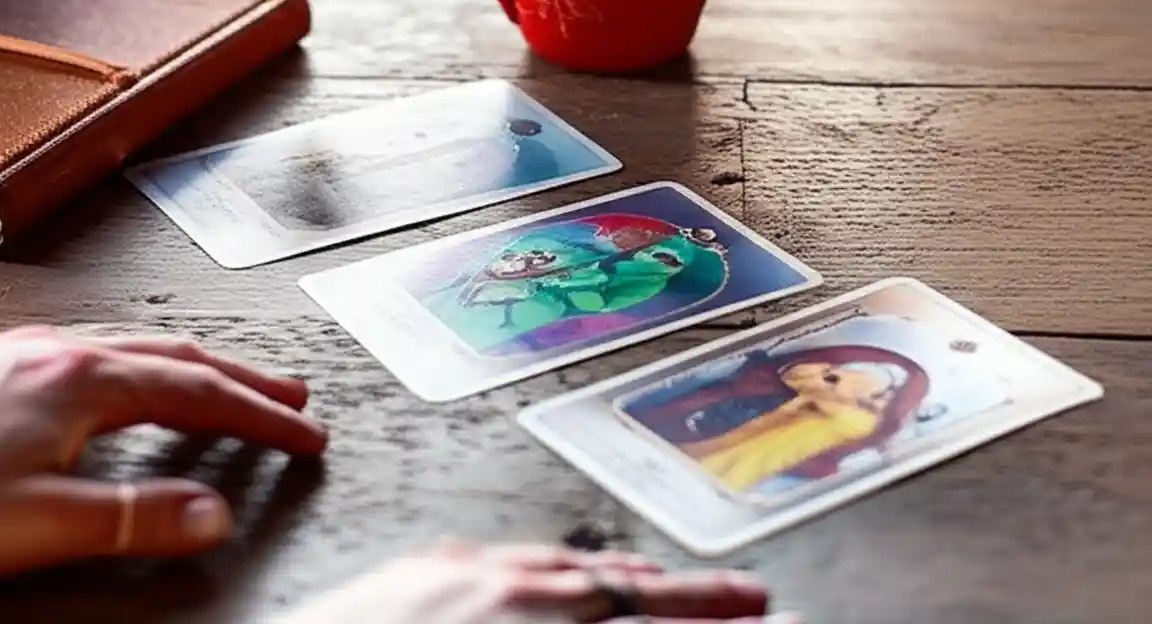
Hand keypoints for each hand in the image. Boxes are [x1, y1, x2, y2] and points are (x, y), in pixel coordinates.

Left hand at [0, 326, 326, 581]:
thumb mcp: (37, 524)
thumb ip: (135, 518)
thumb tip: (213, 514)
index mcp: (82, 383)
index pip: (200, 394)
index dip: (262, 416)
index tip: (306, 433)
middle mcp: (60, 355)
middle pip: (179, 358)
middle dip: (245, 379)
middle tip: (293, 396)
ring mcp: (26, 356)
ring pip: (138, 349)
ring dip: (198, 367)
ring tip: (231, 383)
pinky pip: (99, 353)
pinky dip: (145, 366)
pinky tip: (129, 380)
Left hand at [281, 541, 797, 623]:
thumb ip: (580, 621)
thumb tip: (622, 611)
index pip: (643, 619)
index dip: (707, 617)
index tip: (757, 613)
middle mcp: (495, 595)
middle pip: (621, 588)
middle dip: (693, 596)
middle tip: (747, 598)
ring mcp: (455, 575)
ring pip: (568, 565)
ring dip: (629, 575)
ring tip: (670, 581)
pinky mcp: (416, 571)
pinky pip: (509, 555)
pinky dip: (554, 565)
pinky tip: (560, 572)